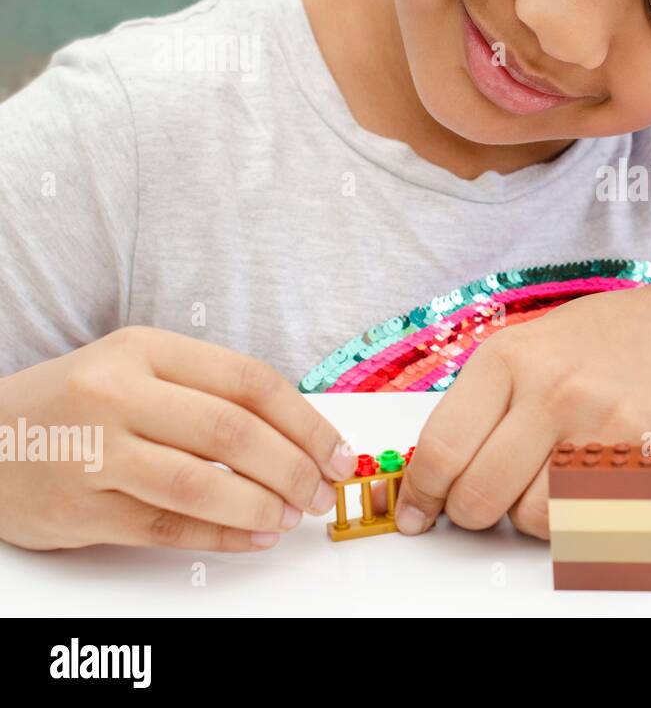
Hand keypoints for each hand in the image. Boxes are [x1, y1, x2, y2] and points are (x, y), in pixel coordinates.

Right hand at [0, 326, 357, 550]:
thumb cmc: (77, 404)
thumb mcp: (136, 370)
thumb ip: (209, 392)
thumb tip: (301, 435)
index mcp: (144, 350)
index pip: (249, 381)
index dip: (306, 421)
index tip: (337, 451)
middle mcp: (117, 394)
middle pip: (233, 432)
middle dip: (294, 467)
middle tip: (321, 491)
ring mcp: (95, 453)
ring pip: (201, 483)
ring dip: (261, 506)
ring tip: (290, 516)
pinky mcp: (79, 509)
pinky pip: (167, 526)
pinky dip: (221, 535)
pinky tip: (252, 536)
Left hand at [393, 280, 650, 537]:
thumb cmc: (597, 346)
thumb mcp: (524, 349)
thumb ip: (478, 406)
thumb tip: (428, 477)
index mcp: (510, 357)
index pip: (442, 448)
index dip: (422, 494)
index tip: (418, 512)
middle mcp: (555, 388)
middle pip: (479, 495)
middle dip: (470, 512)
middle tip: (481, 503)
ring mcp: (602, 424)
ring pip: (531, 519)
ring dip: (529, 516)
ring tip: (546, 481)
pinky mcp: (645, 459)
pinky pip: (587, 522)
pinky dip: (576, 520)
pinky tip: (583, 487)